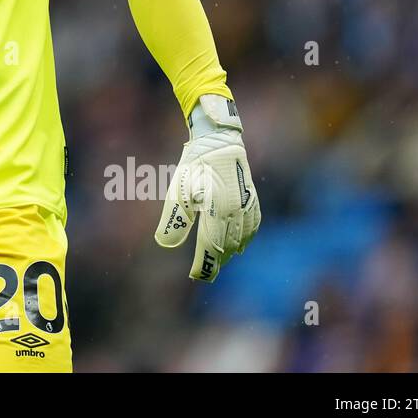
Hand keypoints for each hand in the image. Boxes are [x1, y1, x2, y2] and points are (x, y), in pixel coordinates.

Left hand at [154, 94, 260, 281]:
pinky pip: (252, 227)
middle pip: (227, 246)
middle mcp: (237, 213)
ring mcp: (248, 207)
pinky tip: (239, 243)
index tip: (195, 276)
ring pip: (241, 239)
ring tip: (217, 260)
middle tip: (203, 271)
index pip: (210, 247)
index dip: (204, 265)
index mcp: (219, 212)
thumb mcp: (178, 191)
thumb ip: (174, 220)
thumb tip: (165, 244)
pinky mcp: (253, 200)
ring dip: (229, 251)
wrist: (219, 141)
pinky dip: (245, 239)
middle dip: (215, 260)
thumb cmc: (195, 165)